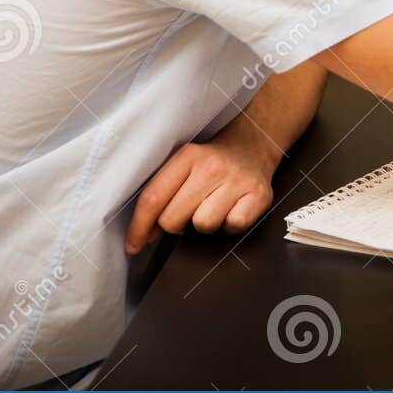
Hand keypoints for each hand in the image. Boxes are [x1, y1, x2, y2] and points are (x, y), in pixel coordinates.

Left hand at [125, 136, 276, 253]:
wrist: (254, 146)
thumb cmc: (212, 162)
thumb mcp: (184, 164)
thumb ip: (162, 193)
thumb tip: (144, 235)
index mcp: (188, 156)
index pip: (153, 199)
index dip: (139, 227)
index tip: (133, 245)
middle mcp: (212, 167)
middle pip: (173, 219)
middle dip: (175, 225)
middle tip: (186, 213)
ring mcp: (237, 181)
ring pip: (203, 226)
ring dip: (205, 224)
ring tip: (212, 207)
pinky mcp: (259, 195)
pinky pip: (233, 226)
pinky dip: (230, 224)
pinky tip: (232, 208)